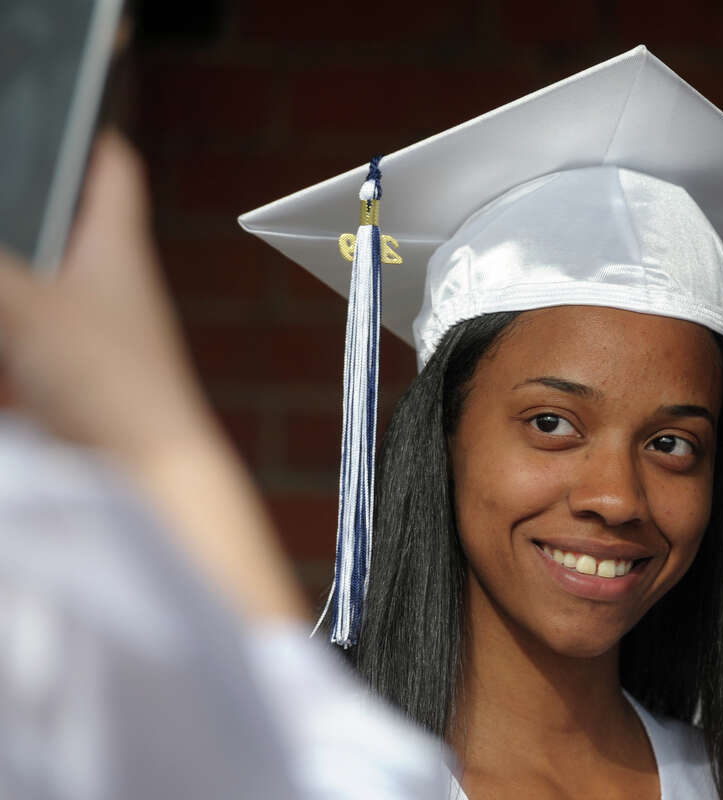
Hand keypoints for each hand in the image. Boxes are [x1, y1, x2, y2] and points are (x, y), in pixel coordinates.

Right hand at [0, 131, 304, 621]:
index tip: (54, 108)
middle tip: (5, 184)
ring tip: (10, 235)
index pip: (109, 168)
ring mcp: (82, 330)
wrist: (146, 476)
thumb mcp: (29, 308)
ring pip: (35, 276)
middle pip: (60, 220)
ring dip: (15, 265)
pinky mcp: (60, 375)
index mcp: (115, 247)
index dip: (84, 131)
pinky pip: (19, 329)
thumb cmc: (118, 388)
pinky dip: (7, 320)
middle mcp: (104, 283)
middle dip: (24, 200)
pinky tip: (4, 326)